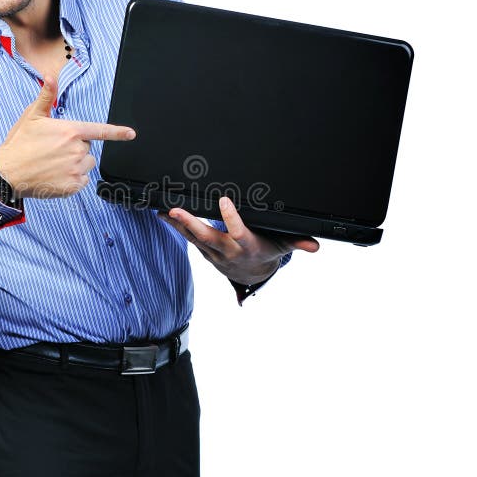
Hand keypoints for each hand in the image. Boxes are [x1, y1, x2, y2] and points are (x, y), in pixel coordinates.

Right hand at [0, 75, 135, 197]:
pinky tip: (55, 176)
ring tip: (54, 164)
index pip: (99, 131)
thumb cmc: (20, 144)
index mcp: (70, 131)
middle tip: (54, 150)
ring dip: (76, 164)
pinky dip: (72, 179)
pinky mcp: (73, 185)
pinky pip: (82, 180)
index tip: (131, 134)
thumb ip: (46, 98)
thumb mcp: (32, 117)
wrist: (8, 173)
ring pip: (86, 164)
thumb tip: (50, 78)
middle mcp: (77, 150)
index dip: (117, 132)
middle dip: (75, 148)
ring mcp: (76, 169)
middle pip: (87, 148)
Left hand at [158, 196, 319, 284]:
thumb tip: (314, 246)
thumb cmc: (266, 253)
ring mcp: (212, 252)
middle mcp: (227, 251)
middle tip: (177, 210)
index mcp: (247, 247)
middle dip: (192, 224)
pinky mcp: (203, 250)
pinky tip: (162, 213)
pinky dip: (175, 226)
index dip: (231, 218)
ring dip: (178, 224)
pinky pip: (188, 237)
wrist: (250, 275)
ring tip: (163, 209)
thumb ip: (296, 243)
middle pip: (208, 237)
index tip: (224, 200)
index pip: (238, 233)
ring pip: (193, 237)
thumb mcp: (282, 247)